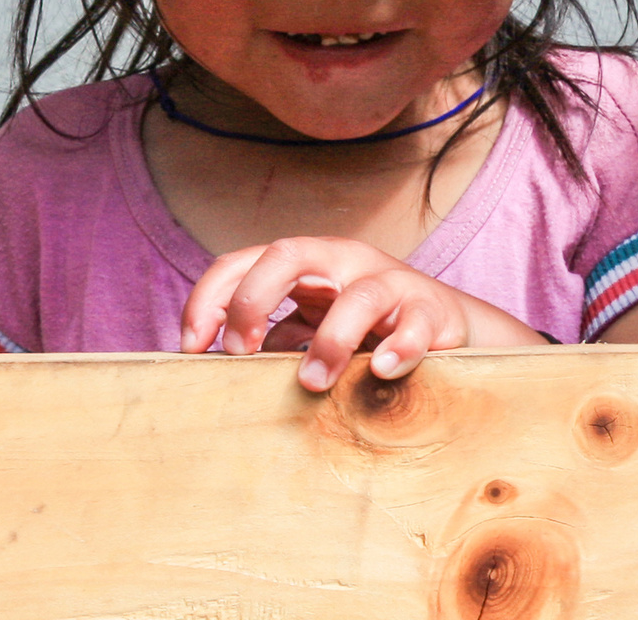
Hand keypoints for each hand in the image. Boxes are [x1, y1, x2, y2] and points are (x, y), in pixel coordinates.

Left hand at [178, 236, 544, 391]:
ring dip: (330, 342)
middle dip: (252, 301)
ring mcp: (392, 283)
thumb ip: (270, 340)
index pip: (242, 262)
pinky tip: (382, 370)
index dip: (209, 299)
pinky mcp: (433, 312)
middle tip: (240, 353)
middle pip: (287, 255)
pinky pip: (416, 325)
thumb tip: (212, 371)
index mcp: (305, 263)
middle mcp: (344, 261)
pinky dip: (400, 348)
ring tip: (312, 382)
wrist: (447, 329)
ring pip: (358, 296)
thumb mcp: (309, 329)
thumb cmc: (366, 331)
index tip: (191, 346)